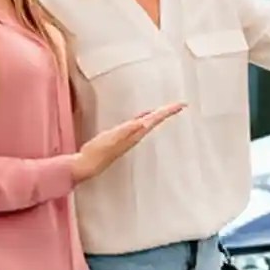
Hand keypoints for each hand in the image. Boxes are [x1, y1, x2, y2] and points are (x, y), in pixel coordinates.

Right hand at [70, 102, 185, 182]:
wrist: (88, 165)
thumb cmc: (99, 151)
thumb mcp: (113, 137)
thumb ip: (129, 129)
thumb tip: (144, 122)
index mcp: (136, 133)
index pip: (156, 119)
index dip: (168, 111)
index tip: (182, 104)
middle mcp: (136, 135)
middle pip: (156, 121)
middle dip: (167, 112)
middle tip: (178, 105)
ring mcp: (129, 138)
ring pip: (148, 123)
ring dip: (157, 115)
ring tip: (166, 109)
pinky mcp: (121, 138)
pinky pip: (138, 125)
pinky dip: (143, 119)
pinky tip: (142, 118)